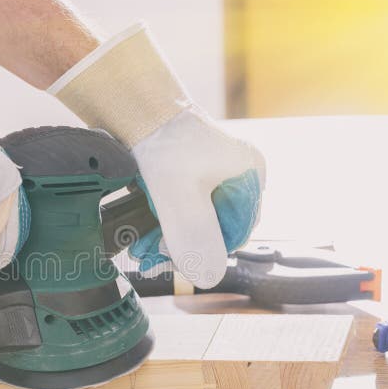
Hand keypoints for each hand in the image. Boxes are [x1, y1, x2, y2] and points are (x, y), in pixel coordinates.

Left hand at [49, 23, 264, 287]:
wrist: (137, 109)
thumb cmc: (164, 146)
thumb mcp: (179, 199)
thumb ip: (195, 238)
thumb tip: (209, 279)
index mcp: (250, 176)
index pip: (236, 231)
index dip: (206, 252)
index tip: (175, 262)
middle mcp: (238, 176)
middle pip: (213, 228)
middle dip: (179, 248)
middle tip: (150, 260)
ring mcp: (216, 175)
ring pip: (195, 222)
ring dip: (167, 241)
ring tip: (140, 252)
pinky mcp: (193, 175)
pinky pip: (183, 209)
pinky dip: (163, 225)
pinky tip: (142, 238)